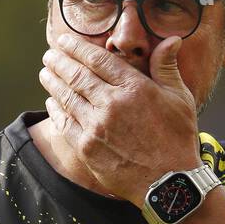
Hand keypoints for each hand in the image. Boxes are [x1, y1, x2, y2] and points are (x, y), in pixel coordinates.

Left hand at [38, 32, 201, 204]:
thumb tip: (171, 39)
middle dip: (59, 62)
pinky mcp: (88, 149)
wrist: (169, 184)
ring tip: (45, 73)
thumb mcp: (179, 99)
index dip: (77, 48)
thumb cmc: (177, 140)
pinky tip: (51, 102)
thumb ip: (166, 67)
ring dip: (52, 82)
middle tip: (49, 55)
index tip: (65, 41)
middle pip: (77, 75)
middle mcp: (112, 104)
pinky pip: (65, 124)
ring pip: (67, 97)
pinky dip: (55, 109)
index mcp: (134, 88)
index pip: (97, 60)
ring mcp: (97, 127)